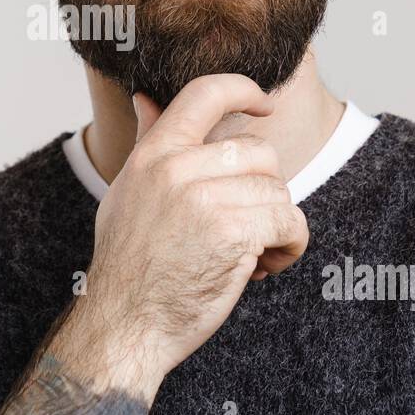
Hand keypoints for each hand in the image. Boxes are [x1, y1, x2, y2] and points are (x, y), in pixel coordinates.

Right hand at [82, 73, 310, 380]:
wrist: (126, 324)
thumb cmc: (129, 263)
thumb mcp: (129, 192)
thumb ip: (149, 142)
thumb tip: (146, 99)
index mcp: (153, 154)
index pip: (205, 93)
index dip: (243, 89)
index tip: (265, 103)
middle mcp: (177, 169)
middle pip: (259, 152)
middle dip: (265, 191)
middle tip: (246, 226)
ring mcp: (205, 199)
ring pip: (278, 191)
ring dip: (277, 226)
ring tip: (250, 254)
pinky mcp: (233, 233)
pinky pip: (289, 222)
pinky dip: (289, 246)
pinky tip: (262, 267)